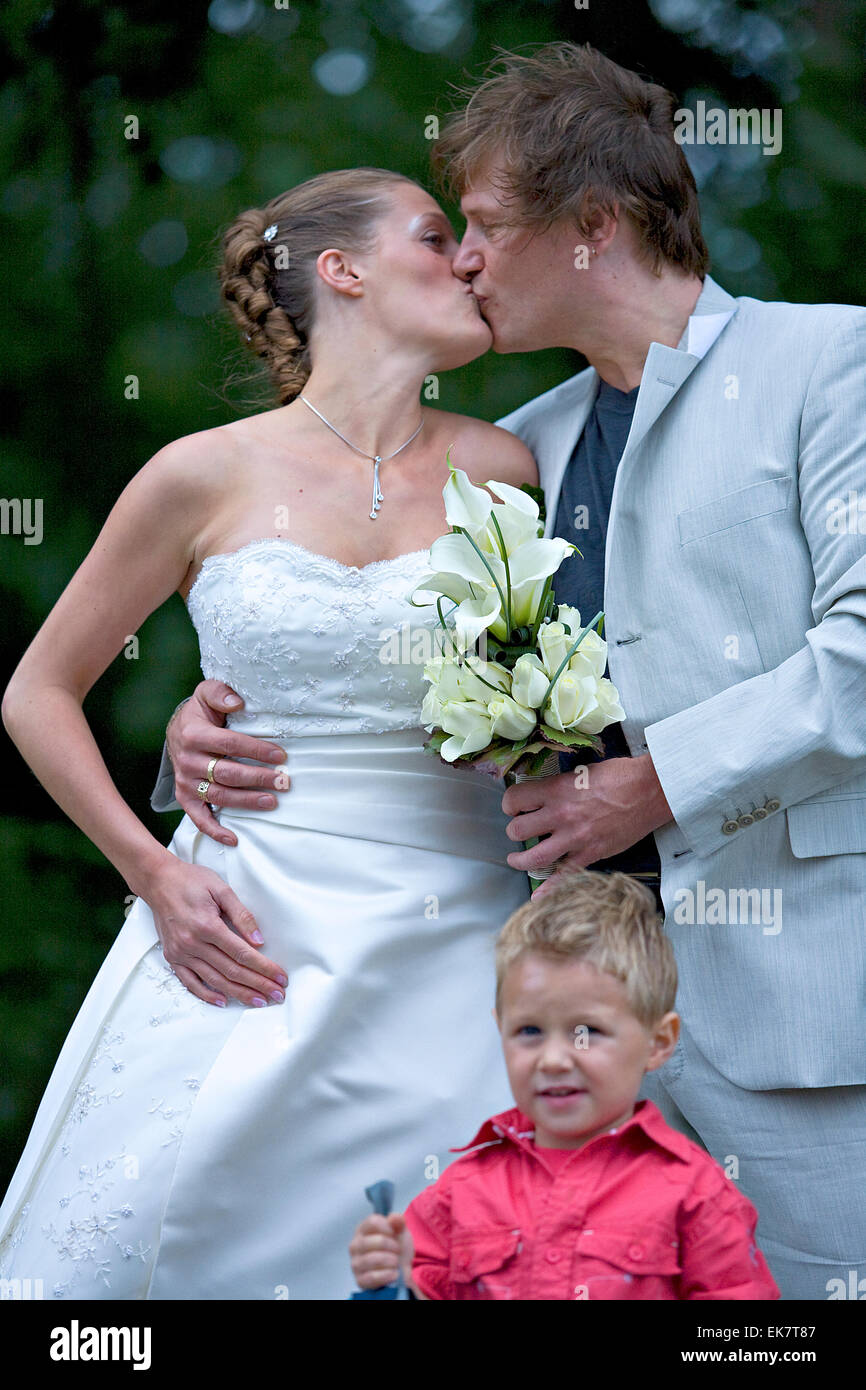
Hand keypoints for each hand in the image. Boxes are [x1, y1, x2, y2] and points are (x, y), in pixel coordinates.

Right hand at [144, 855, 287, 1007]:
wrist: (158, 881)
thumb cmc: (190, 881)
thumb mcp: (221, 889)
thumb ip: (242, 916)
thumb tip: (259, 941)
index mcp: (207, 925)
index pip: (242, 954)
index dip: (264, 968)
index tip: (280, 977)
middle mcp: (192, 943)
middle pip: (231, 971)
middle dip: (258, 985)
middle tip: (277, 994)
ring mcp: (180, 953)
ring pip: (214, 980)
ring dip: (238, 993)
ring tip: (258, 1001)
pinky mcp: (172, 957)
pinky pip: (190, 982)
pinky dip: (207, 995)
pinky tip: (224, 1001)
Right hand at [168, 679, 289, 845]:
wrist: (177, 731)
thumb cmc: (201, 713)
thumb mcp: (207, 693)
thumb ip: (220, 693)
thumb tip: (237, 703)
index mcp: (194, 734)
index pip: (230, 743)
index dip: (256, 750)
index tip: (281, 756)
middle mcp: (187, 760)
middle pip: (227, 773)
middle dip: (258, 778)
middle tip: (284, 782)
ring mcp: (186, 782)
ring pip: (218, 796)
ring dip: (246, 802)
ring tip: (272, 802)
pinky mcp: (185, 797)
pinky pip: (198, 818)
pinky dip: (214, 831)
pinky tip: (234, 839)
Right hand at [349, 1213, 414, 1291]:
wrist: (399, 1270)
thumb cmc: (395, 1247)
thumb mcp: (400, 1231)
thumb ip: (398, 1222)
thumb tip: (394, 1218)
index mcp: (363, 1229)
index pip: (373, 1222)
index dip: (388, 1227)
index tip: (395, 1233)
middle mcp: (355, 1245)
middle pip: (377, 1241)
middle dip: (393, 1246)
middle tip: (397, 1250)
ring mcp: (355, 1263)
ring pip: (375, 1259)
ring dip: (391, 1261)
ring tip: (396, 1262)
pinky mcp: (359, 1280)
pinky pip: (373, 1277)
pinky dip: (387, 1275)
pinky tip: (393, 1274)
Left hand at [501, 754, 672, 895]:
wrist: (650, 790)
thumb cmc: (620, 775)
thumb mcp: (582, 772)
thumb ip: (561, 786)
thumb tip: (545, 793)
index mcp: (556, 790)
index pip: (515, 799)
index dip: (510, 803)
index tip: (514, 807)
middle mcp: (560, 815)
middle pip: (518, 830)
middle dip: (514, 831)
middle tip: (518, 831)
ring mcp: (575, 837)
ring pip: (534, 857)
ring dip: (520, 859)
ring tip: (516, 858)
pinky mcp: (591, 853)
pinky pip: (565, 875)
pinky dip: (550, 889)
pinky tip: (538, 896)